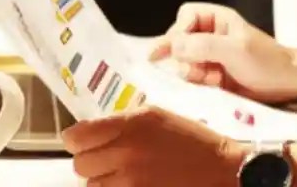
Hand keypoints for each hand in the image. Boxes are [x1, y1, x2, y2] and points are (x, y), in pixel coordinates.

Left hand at [61, 106, 246, 186]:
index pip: (76, 136)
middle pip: (80, 164)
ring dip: (104, 180)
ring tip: (125, 174)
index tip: (84, 142)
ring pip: (92, 185)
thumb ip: (122, 121)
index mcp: (131, 124)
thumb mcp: (156, 116)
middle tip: (109, 159)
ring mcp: (130, 181)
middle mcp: (126, 151)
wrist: (220, 169)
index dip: (78, 140)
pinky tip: (132, 184)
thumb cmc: (191, 140)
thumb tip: (90, 130)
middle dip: (92, 162)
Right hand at [150, 3, 296, 103]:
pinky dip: (197, 83)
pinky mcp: (212, 77)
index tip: (179, 50)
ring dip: (191, 72)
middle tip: (197, 70)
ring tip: (211, 79)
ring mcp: (210, 57)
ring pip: (182, 62)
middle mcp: (210, 35)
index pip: (185, 16)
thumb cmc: (267, 62)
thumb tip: (172, 45)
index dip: (178, 31)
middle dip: (183, 56)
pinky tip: (213, 85)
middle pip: (178, 40)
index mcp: (217, 19)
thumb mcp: (236, 50)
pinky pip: (192, 78)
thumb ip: (204, 45)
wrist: (289, 85)